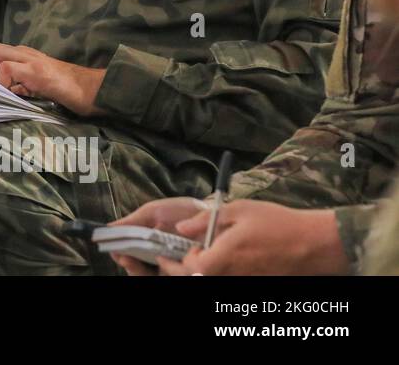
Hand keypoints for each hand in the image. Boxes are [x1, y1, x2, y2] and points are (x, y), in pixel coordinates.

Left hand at [0, 41, 106, 116]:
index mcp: (20, 56)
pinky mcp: (37, 71)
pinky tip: (5, 96)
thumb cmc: (65, 91)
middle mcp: (22, 53)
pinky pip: (8, 69)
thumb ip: (15, 87)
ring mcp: (30, 60)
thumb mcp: (33, 87)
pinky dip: (0, 82)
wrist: (94, 90)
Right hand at [108, 196, 207, 275]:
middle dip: (129, 265)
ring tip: (135, 260)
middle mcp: (158, 257)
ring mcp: (171, 266)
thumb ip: (131, 222)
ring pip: (151, 274)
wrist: (210, 213)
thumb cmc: (182, 212)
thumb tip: (108, 227)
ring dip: (140, 270)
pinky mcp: (185, 271)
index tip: (115, 250)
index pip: (129, 255)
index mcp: (147, 244)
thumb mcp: (152, 212)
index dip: (121, 255)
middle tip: (123, 257)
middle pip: (138, 269)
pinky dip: (164, 271)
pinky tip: (159, 262)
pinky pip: (172, 275)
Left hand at [154, 200, 348, 275]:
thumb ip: (205, 220)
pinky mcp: (257, 282)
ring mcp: (246, 281)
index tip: (182, 248)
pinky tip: (224, 262)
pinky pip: (232, 280)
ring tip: (199, 259)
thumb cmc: (278, 223)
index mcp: (224, 258)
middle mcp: (232, 275)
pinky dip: (221, 273)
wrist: (316, 244)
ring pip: (214, 281)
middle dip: (182, 271)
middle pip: (198, 280)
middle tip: (176, 260)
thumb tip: (181, 228)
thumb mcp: (239, 210)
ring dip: (202, 272)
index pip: (190, 269)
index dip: (182, 259)